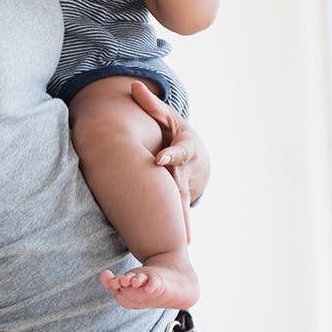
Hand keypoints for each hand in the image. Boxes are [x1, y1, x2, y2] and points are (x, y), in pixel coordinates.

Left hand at [129, 81, 209, 239]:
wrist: (197, 156)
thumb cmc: (176, 133)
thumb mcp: (167, 117)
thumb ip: (151, 105)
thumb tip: (135, 86)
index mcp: (184, 148)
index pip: (178, 151)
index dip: (171, 154)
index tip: (161, 159)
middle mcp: (187, 170)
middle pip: (181, 182)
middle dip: (176, 193)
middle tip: (172, 204)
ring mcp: (185, 187)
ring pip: (182, 204)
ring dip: (182, 220)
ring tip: (182, 237)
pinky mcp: (180, 201)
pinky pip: (177, 215)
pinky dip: (179, 229)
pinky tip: (180, 245)